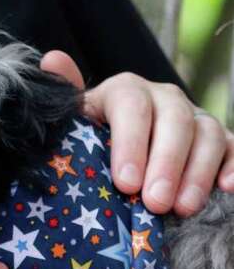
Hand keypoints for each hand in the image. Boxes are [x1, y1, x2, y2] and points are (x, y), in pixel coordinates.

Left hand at [40, 50, 233, 216]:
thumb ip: (67, 96)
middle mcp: (164, 99)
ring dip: (197, 173)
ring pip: (207, 135)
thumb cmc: (93, 143)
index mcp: (126, 91)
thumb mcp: (75, 123)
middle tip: (155, 203)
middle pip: (175, 120)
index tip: (126, 183)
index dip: (130, 143)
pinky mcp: (221, 140)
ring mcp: (195, 118)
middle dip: (166, 164)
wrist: (121, 156)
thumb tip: (52, 59)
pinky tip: (228, 188)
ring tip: (183, 208)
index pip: (132, 106)